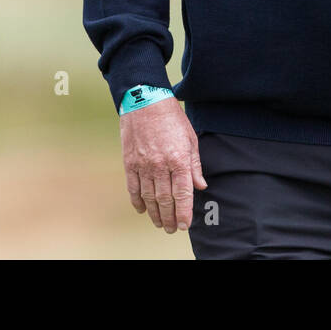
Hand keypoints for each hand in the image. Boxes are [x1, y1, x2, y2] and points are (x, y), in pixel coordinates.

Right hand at [118, 97, 206, 231]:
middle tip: (172, 228)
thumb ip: (195, 165)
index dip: (184, 212)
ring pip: (148, 197)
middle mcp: (160, 165)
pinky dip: (137, 201)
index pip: (183, 193)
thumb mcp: (190, 138)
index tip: (185, 225)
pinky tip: (142, 210)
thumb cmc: (171, 118)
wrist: (145, 100)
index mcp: (178, 158)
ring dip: (154, 213)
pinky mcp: (129, 162)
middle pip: (165, 199)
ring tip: (160, 223)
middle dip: (170, 217)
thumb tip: (201, 186)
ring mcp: (143, 164)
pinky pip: (133, 187)